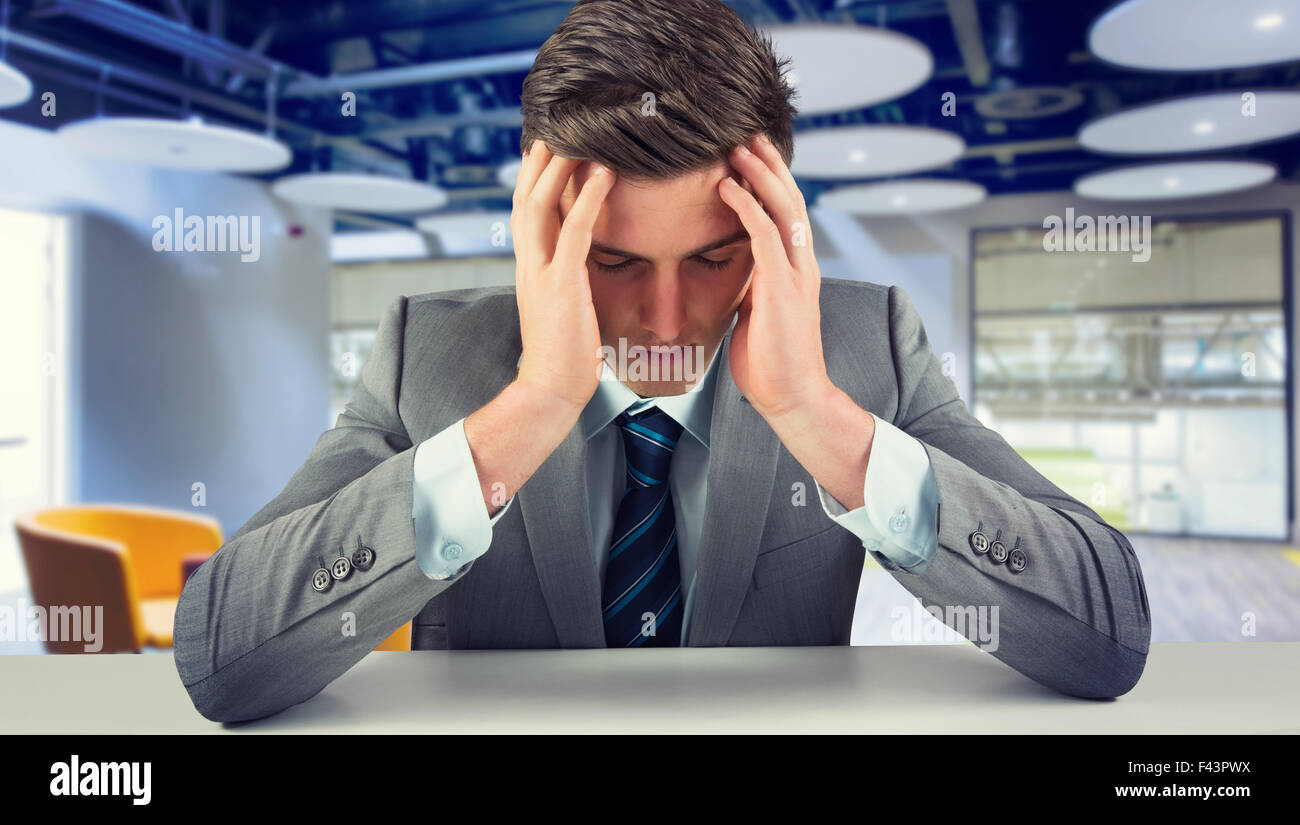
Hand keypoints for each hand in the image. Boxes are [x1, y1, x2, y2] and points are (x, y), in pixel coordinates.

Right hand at [511, 140, 615, 411]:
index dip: (533, 176)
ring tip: (580, 138)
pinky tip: (604, 174)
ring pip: (541, 205)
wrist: (551, 387)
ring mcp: (541, 272)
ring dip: (560, 168)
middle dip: (540, 161)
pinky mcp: (561, 284)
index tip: (547, 147)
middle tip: (558, 127)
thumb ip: (563, 276)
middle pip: (525, 197)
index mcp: (528, 267)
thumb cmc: (564, 352)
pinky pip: (575, 231)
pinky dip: (588, 198)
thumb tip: (577, 259)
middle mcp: (528, 263)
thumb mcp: (560, 305)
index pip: (524, 211)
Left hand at [718, 133, 832, 421]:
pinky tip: (730, 188)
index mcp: (796, 270)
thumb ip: (750, 287)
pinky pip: (766, 237)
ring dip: (759, 174)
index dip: (771, 181)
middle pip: (790, 199)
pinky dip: (748, 207)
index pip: (787, 213)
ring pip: (783, 209)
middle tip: (747, 133)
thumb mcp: (756, 314)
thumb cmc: (770, 363)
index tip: (750, 155)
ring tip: (738, 147)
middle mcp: (802, 265)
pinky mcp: (782, 289)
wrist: (791, 397)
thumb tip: (732, 274)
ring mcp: (796, 275)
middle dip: (769, 164)